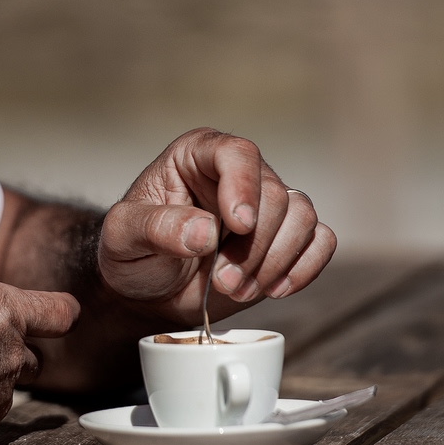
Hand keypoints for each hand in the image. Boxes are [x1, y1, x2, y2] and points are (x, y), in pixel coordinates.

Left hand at [98, 128, 336, 324]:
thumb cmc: (131, 253)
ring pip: (302, 217)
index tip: (238, 225)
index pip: (236, 153)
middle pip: (274, 194)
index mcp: (196, 156)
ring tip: (236, 289)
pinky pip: (321, 242)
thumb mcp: (123, 238)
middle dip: (252, 246)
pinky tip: (273, 288)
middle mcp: (236, 174)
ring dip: (274, 262)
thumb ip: (156, 228)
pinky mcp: (285, 239)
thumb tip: (205, 231)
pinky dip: (303, 269)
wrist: (146, 291)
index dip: (243, 186)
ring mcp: (265, 206)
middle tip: (222, 281)